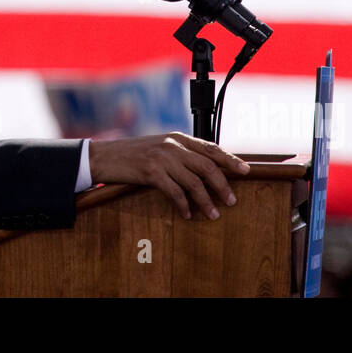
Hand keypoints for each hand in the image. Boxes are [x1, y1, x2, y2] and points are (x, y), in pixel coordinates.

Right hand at [88, 133, 250, 220]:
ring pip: (194, 182)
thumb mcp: (160, 148)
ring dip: (206, 201)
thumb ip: (180, 154)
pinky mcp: (151, 172)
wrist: (105, 156)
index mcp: (178, 138)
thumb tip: (205, 170)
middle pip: (207, 166)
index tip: (246, 171)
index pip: (211, 148)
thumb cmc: (133, 155)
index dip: (230, 160)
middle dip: (223, 185)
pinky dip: (184, 206)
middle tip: (232, 201)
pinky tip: (186, 215)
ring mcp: (162, 158)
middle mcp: (173, 145)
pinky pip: (175, 192)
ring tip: (213, 214)